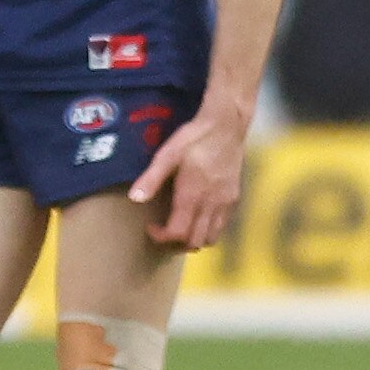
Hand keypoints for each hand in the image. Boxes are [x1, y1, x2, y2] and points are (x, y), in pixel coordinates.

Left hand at [128, 98, 248, 249]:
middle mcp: (212, 203)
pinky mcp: (234, 197)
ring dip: (194, 239)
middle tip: (163, 231)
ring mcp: (226, 202)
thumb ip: (151, 178)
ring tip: (179, 227)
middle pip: (195, 241)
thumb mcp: (167, 154)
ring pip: (211, 237)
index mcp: (193, 195)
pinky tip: (196, 216)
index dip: (161, 237)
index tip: (150, 227)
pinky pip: (222, 225)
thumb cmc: (194, 138)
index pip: (178, 233)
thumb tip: (134, 198)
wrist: (227, 126)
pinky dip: (208, 229)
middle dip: (176, 243)